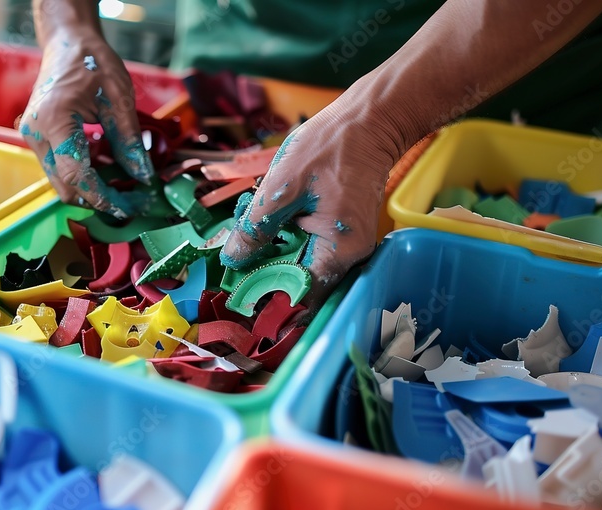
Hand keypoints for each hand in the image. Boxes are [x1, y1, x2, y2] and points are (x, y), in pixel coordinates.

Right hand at [19, 32, 154, 218]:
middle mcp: (36, 135)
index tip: (128, 206)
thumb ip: (128, 140)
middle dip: (97, 199)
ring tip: (124, 185)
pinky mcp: (39, 141)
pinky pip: (61, 169)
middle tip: (131, 200)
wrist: (67, 44)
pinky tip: (109, 170)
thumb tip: (142, 176)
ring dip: (91, 190)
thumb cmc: (91, 61)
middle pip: (64, 187)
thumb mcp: (118, 98)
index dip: (101, 196)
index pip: (74, 174)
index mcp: (54, 121)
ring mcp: (34, 140)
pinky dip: (84, 176)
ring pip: (61, 182)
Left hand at [220, 104, 400, 313]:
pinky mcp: (340, 233)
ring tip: (249, 244)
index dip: (268, 296)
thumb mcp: (282, 186)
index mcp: (340, 250)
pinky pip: (309, 249)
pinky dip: (287, 242)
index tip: (239, 291)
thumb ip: (256, 227)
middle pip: (301, 284)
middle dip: (267, 276)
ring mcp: (346, 245)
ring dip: (274, 258)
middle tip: (236, 266)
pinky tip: (270, 227)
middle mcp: (349, 256)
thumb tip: (233, 258)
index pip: (301, 295)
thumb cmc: (331, 147)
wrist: (368, 122)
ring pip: (302, 266)